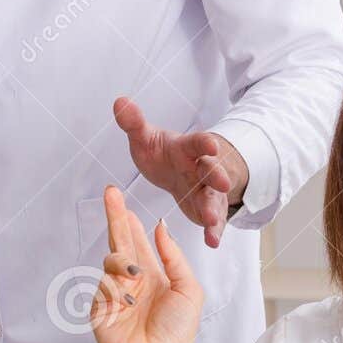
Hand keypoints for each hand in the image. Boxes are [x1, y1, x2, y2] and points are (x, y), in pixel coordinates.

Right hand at [89, 185, 202, 342]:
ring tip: (134, 278)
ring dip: (122, 262)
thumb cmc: (178, 332)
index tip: (121, 199)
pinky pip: (103, 284)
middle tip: (110, 193)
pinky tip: (128, 305)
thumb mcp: (189, 289)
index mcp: (154, 276)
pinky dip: (116, 291)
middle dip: (115, 216)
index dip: (129, 220)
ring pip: (110, 260)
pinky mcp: (99, 308)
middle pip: (119, 241)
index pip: (138, 241)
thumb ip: (174, 257)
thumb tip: (160, 227)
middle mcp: (132, 281)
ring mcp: (115, 294)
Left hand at [112, 96, 247, 247]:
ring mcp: (205, 190)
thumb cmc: (163, 154)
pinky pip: (211, 221)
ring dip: (213, 210)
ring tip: (211, 221)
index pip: (197, 143)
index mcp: (186, 149)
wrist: (177, 171)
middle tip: (222, 183)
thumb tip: (119, 101)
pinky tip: (212, 241)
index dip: (204, 143)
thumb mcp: (145, 138)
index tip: (211, 145)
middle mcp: (200, 169)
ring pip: (213, 199)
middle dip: (217, 176)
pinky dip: (213, 231)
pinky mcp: (204, 209)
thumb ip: (133, 123)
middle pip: (211, 171)